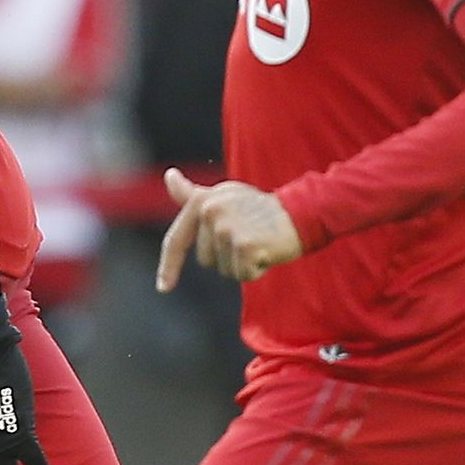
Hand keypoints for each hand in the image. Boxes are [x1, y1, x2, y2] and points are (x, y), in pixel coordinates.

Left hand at [156, 168, 302, 288]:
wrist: (299, 212)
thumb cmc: (259, 207)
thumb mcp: (224, 195)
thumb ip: (192, 194)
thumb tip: (169, 175)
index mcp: (203, 201)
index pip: (176, 239)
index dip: (169, 266)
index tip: (164, 288)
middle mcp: (211, 212)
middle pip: (205, 260)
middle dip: (226, 257)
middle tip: (248, 236)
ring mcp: (227, 229)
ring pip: (224, 269)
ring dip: (241, 264)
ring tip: (257, 241)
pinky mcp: (245, 245)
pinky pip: (242, 274)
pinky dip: (255, 270)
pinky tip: (266, 252)